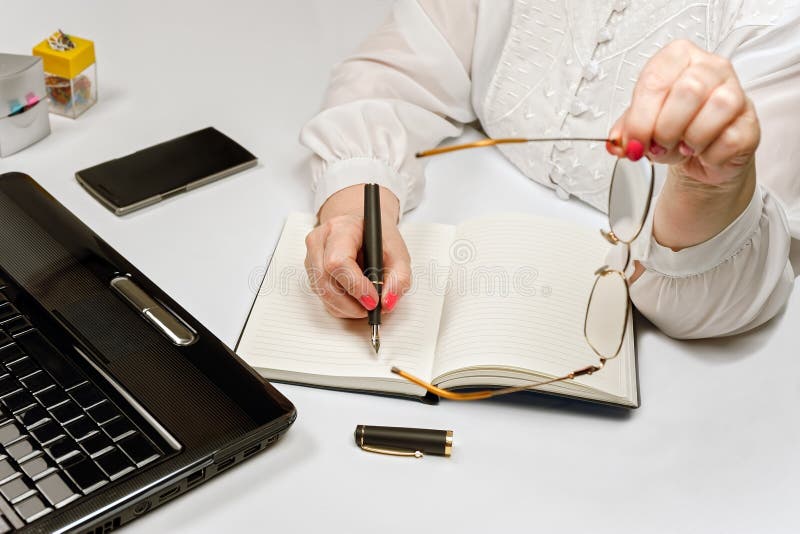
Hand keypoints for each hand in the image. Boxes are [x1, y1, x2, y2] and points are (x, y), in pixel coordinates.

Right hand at [304, 184, 411, 317]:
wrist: (363, 229)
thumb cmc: (379, 239)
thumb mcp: (399, 254)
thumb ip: (399, 278)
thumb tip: (388, 303)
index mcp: (341, 228)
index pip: (338, 261)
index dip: (355, 285)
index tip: (373, 300)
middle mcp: (320, 241)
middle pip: (325, 281)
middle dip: (351, 303)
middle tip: (372, 308)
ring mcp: (311, 257)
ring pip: (322, 293)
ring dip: (347, 307)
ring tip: (367, 303)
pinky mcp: (311, 272)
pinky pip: (322, 298)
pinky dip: (341, 306)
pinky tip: (355, 300)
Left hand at [608, 39, 757, 250]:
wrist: (698, 154)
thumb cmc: (672, 129)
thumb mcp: (642, 125)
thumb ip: (626, 131)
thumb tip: (618, 142)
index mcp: (677, 58)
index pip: (656, 79)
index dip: (641, 117)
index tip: (634, 140)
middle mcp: (710, 67)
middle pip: (689, 89)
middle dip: (666, 127)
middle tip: (659, 144)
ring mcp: (736, 92)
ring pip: (718, 107)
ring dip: (691, 139)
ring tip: (683, 147)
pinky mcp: (750, 122)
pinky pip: (730, 138)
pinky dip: (709, 154)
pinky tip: (703, 152)